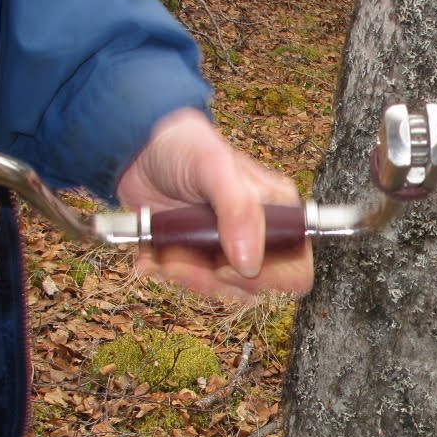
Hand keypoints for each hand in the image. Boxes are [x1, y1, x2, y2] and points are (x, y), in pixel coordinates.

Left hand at [116, 109, 313, 298]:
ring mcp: (228, 249)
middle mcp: (260, 235)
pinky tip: (154, 253)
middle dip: (216, 277)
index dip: (267, 275)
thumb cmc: (185, 147)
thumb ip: (239, 209)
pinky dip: (168, 272)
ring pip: (222, 290)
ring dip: (187, 274)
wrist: (140, 153)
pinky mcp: (199, 258)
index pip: (296, 265)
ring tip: (164, 249)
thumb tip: (250, 264)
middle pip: (256, 285)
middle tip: (183, 253)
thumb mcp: (214, 165)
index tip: (227, 263)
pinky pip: (192, 284)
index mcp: (279, 212)